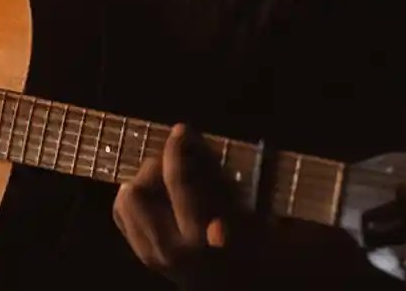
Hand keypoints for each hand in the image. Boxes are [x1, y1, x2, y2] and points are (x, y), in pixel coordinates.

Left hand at [112, 124, 398, 289]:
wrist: (259, 286)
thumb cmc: (279, 250)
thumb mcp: (263, 212)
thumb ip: (224, 180)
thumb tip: (192, 142)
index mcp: (212, 239)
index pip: (181, 183)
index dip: (179, 150)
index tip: (183, 129)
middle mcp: (179, 253)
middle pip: (138, 193)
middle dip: (154, 170)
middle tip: (176, 161)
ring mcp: (160, 261)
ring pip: (126, 205)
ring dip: (143, 183)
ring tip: (168, 180)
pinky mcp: (151, 261)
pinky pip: (125, 220)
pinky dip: (137, 202)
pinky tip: (160, 198)